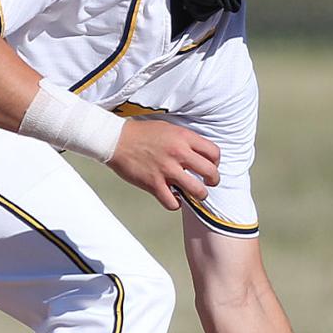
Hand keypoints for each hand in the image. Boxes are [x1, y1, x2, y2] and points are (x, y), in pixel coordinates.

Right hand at [105, 119, 219, 210]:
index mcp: (183, 138)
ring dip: (199, 195)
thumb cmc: (141, 133)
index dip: (216, 162)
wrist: (116, 140)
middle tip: (209, 183)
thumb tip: (198, 153)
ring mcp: (166, 170)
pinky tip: (174, 199)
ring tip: (194, 194)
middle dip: (213, 181)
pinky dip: (176, 204)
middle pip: (210, 172)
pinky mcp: (153, 184)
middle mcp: (178, 153)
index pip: (214, 153)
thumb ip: (185, 140)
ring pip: (198, 191)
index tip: (210, 166)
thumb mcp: (169, 129)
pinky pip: (173, 202)